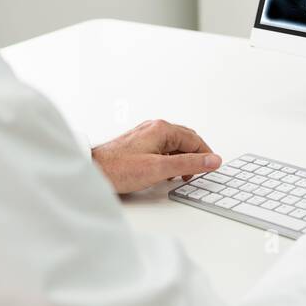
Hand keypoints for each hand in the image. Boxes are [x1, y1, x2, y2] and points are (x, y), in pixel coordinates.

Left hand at [92, 119, 220, 195]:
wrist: (92, 170)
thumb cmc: (118, 169)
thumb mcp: (159, 169)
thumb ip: (188, 164)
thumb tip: (212, 160)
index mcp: (161, 129)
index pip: (194, 139)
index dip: (205, 155)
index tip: (212, 168)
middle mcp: (154, 128)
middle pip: (185, 139)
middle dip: (195, 156)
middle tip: (199, 173)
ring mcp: (145, 135)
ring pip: (174, 145)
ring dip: (182, 159)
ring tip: (182, 176)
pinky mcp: (138, 144)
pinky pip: (162, 149)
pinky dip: (170, 160)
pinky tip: (166, 173)